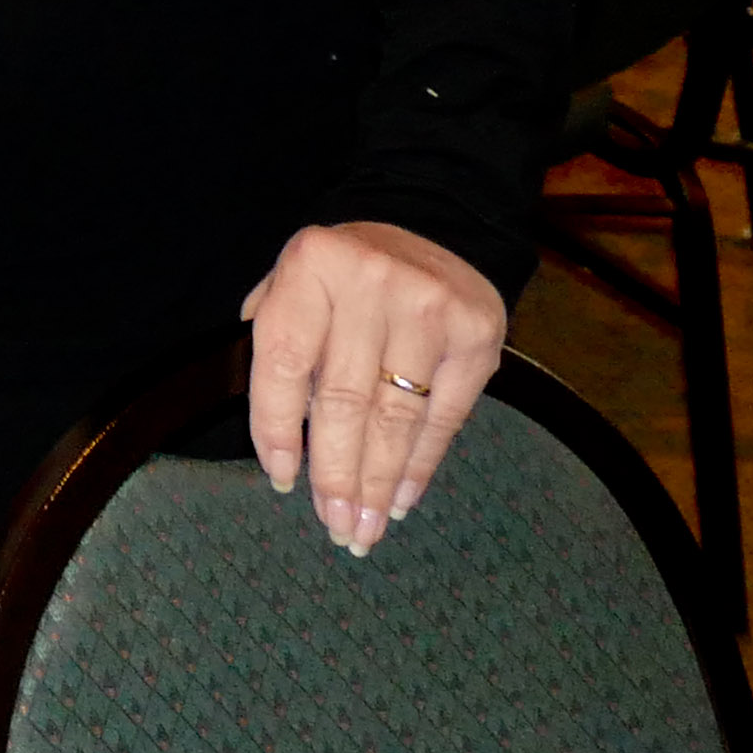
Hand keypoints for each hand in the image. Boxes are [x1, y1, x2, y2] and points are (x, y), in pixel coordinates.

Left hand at [242, 219, 506, 555]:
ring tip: (364, 528)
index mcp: (310, 267)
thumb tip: (276, 433)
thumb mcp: (295, 278)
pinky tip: (402, 499)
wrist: (434, 224)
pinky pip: (445, 417)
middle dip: (336, 474)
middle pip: (343, 400)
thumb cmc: (345, 271)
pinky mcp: (476, 336)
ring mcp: (428, 310)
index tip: (283, 482)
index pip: (282, 361)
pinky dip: (421, 465)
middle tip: (335, 526)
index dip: (276, 428)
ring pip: (394, 418)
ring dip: (378, 483)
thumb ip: (277, 338)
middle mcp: (368, 286)